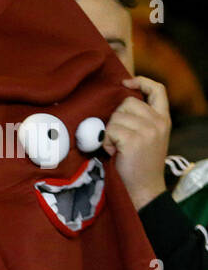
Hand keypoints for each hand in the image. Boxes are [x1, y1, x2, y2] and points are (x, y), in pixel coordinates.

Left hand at [105, 76, 171, 210]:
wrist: (144, 188)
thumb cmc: (138, 164)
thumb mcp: (148, 137)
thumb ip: (141, 119)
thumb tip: (118, 103)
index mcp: (164, 119)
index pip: (158, 90)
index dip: (141, 82)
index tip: (126, 83)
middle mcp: (159, 122)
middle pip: (127, 103)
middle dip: (116, 118)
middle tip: (117, 138)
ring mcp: (148, 130)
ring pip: (116, 117)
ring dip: (109, 132)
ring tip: (116, 147)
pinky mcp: (134, 140)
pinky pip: (109, 130)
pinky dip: (105, 142)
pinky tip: (112, 152)